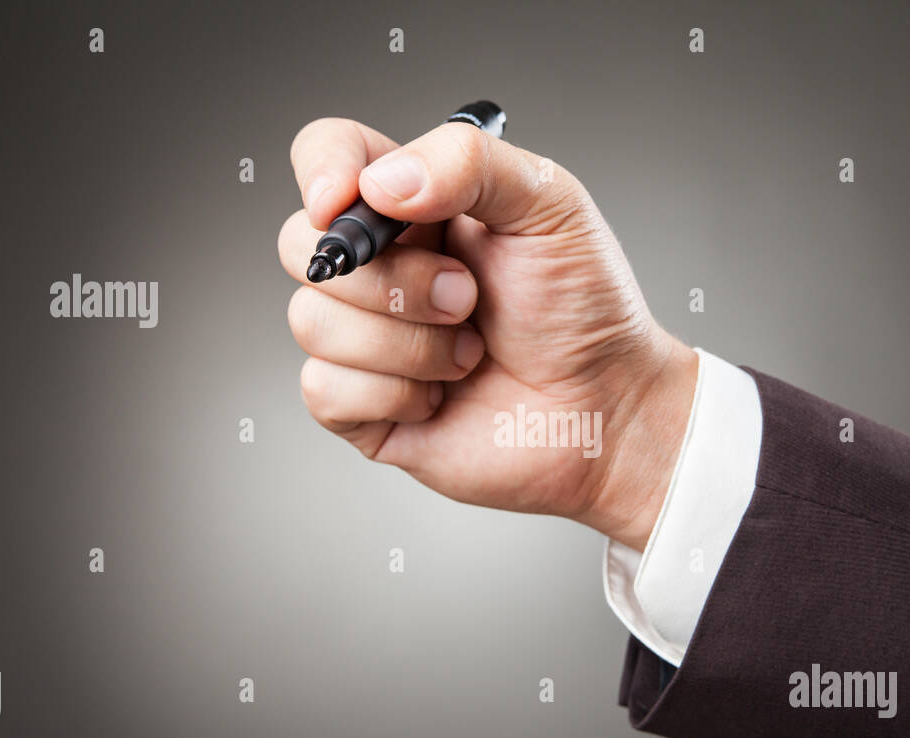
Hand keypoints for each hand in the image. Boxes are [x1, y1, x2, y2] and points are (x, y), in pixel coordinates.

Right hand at [277, 117, 697, 550]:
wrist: (609, 408)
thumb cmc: (586, 310)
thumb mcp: (550, 206)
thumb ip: (468, 164)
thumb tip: (381, 182)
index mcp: (416, 205)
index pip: (328, 156)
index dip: (320, 172)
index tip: (345, 203)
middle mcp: (382, 267)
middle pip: (300, 246)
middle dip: (391, 280)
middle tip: (466, 297)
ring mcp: (366, 339)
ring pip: (311, 322)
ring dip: (408, 344)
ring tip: (470, 353)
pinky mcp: (363, 408)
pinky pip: (323, 389)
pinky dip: (395, 394)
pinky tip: (443, 397)